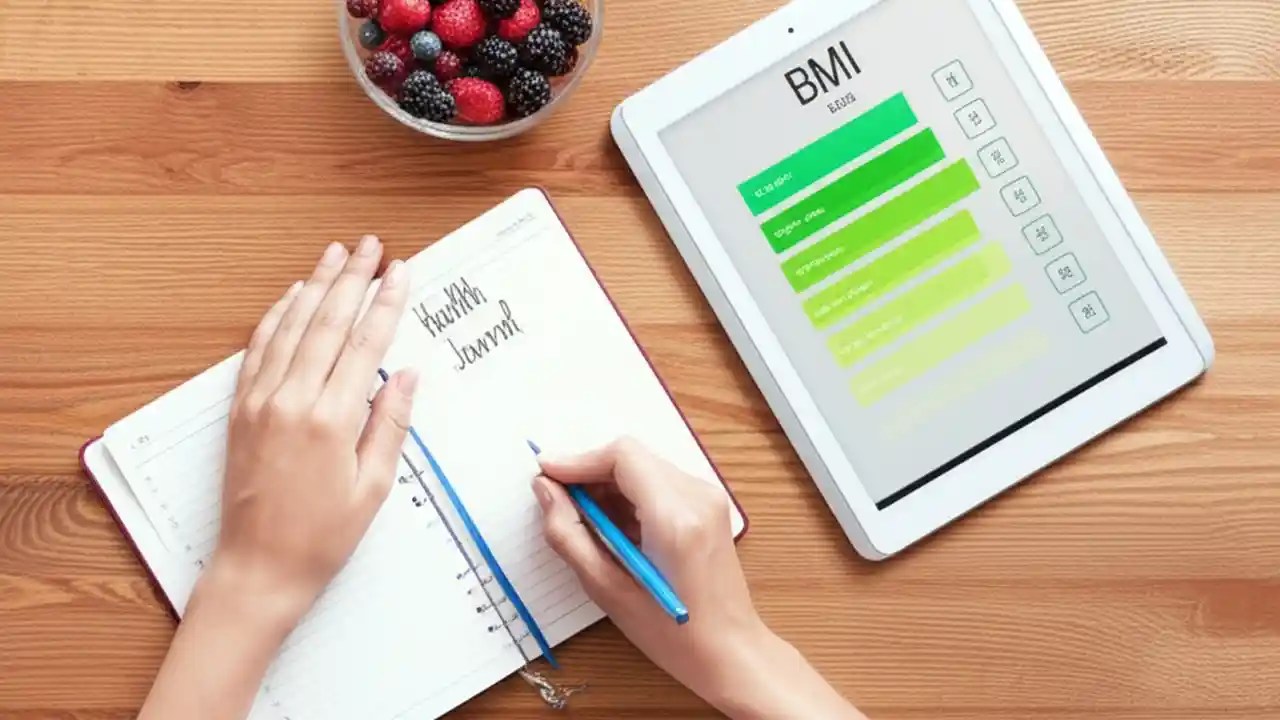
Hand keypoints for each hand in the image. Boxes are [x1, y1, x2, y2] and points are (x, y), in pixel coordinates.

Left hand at [212, 236, 415, 619]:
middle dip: (353, 278)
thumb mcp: (373, 488)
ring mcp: (260, 402)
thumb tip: (404, 375)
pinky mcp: (240, 411)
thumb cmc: (320, 538)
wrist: (258, 569)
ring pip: (291, 327)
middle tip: (372, 245)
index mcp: (331, 421)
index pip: (365, 344)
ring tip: (336, 254)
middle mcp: (291, 401)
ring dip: (315, 285)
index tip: (400, 271)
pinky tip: (293, 296)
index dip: (386, 303)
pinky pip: (259, 349)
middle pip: (327, 322)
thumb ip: (389, 425)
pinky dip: (277, 316)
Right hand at [534, 439, 863, 719]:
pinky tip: (614, 528)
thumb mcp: (607, 589)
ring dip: (608, 484)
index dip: (578, 460)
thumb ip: (569, 534)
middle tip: (557, 501)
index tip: (546, 474)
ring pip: (643, 467)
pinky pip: (659, 482)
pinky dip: (629, 495)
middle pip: (632, 457)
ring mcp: (708, 498)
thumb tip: (545, 491)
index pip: (622, 456)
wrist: (730, 651)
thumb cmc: (673, 634)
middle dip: (589, 472)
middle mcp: (697, 496)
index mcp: (675, 517)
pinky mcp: (708, 506)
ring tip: (585, 522)